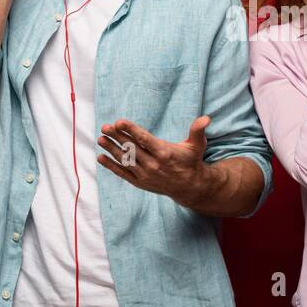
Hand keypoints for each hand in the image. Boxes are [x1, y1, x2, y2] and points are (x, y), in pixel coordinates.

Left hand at [97, 115, 216, 206]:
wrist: (190, 187)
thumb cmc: (191, 161)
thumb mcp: (197, 145)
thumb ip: (198, 130)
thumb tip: (206, 118)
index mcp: (165, 153)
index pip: (144, 139)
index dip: (130, 130)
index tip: (118, 122)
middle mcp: (153, 165)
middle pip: (132, 149)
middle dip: (117, 137)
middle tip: (105, 127)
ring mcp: (145, 175)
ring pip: (125, 160)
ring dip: (111, 149)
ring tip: (101, 139)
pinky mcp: (140, 182)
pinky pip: (123, 173)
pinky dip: (111, 166)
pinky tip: (101, 157)